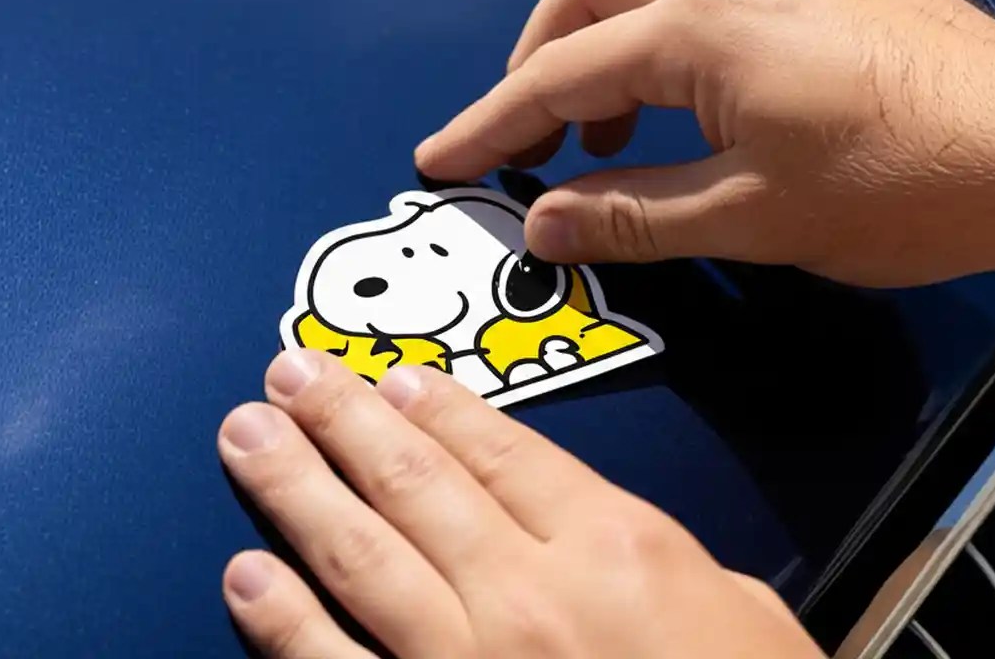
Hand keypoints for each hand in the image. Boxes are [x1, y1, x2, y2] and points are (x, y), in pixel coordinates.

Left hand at [218, 349, 824, 657]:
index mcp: (615, 549)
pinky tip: (247, 574)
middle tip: (290, 375)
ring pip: (360, 553)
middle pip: (412, 482)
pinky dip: (283, 619)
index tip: (393, 378)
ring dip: (294, 487)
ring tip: (249, 435)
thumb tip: (599, 524)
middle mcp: (528, 598)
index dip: (437, 407)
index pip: (501, 449)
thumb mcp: (747, 615)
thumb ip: (659, 557)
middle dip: (342, 418)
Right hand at [415, 0, 994, 287]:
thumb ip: (631, 215)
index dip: (490, 123)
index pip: (562, 74)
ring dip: (600, 32)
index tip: (441, 156)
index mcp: (708, 23)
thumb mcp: (751, 218)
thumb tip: (545, 225)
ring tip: (606, 124)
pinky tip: (682, 88)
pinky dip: (662, 21)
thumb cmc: (912, 183)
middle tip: (533, 137)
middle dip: (540, 56)